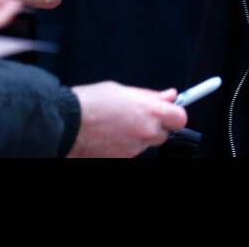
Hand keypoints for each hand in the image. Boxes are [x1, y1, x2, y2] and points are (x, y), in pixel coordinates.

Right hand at [67, 82, 187, 156]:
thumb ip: (149, 95)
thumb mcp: (122, 90)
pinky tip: (111, 133)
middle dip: (154, 125)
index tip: (169, 108)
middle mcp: (145, 132)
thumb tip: (168, 95)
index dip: (175, 113)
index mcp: (149, 111)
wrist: (68, 124)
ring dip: (138, 134)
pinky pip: (131, 149)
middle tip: (137, 115)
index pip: (180, 117)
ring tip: (117, 122)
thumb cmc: (91, 103)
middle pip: (164, 133)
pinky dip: (125, 143)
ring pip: (146, 142)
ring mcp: (134, 148)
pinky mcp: (123, 158)